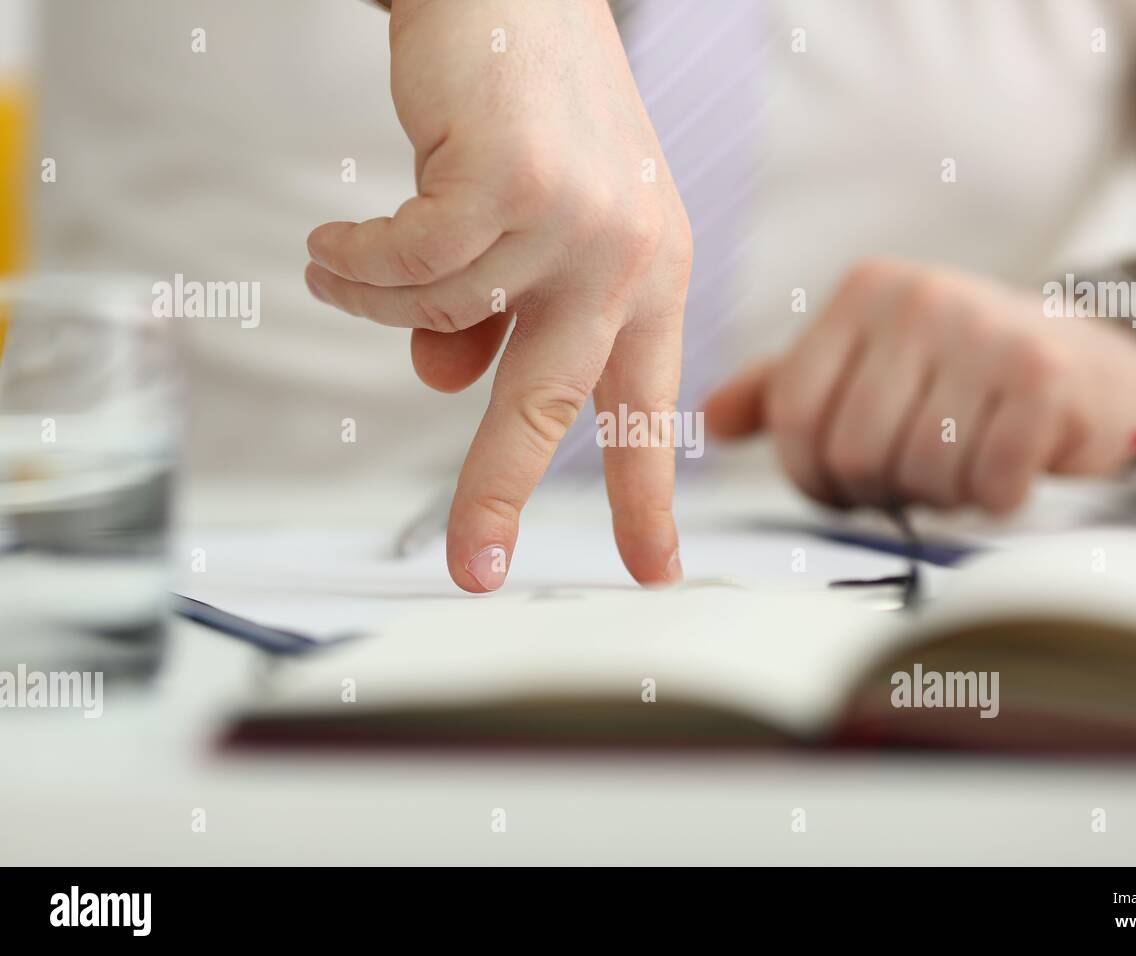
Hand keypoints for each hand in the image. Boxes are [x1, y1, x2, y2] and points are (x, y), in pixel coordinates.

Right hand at [304, 0, 691, 590]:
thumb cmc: (524, 114)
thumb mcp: (536, 229)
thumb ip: (500, 317)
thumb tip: (444, 380)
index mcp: (652, 277)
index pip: (647, 406)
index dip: (646, 498)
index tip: (654, 572)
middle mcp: (630, 257)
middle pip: (553, 406)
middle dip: (500, 494)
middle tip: (475, 567)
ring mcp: (578, 220)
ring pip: (443, 320)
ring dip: (378, 300)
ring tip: (351, 261)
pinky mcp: (515, 183)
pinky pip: (406, 268)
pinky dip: (355, 262)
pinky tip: (336, 243)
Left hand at [704, 259, 1135, 512]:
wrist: (1091, 363)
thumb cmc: (958, 376)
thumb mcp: (867, 364)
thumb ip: (786, 389)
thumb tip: (708, 420)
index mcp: (865, 294)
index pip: (796, 412)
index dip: (809, 473)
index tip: (839, 484)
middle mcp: (920, 299)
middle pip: (853, 449)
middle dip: (878, 488)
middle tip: (912, 478)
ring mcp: (985, 331)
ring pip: (918, 469)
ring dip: (940, 494)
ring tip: (962, 464)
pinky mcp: (1044, 376)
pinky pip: (989, 479)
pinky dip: (996, 496)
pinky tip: (1008, 467)